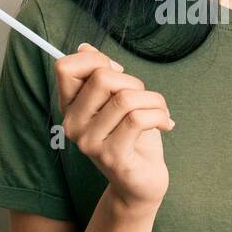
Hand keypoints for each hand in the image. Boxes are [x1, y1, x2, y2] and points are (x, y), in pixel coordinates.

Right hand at [54, 42, 173, 213]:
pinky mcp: (112, 157)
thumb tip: (84, 48)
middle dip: (133, 81)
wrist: (141, 183)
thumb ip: (100, 75)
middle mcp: (73, 125)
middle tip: (144, 98)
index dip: (96, 61)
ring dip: (154, 100)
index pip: (65, 67)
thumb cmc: (132, 138)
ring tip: (160, 111)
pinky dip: (160, 115)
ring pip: (125, 97)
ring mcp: (90, 143)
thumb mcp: (116, 101)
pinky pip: (138, 118)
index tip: (118, 74)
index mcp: (70, 107)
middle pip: (101, 78)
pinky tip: (166, 124)